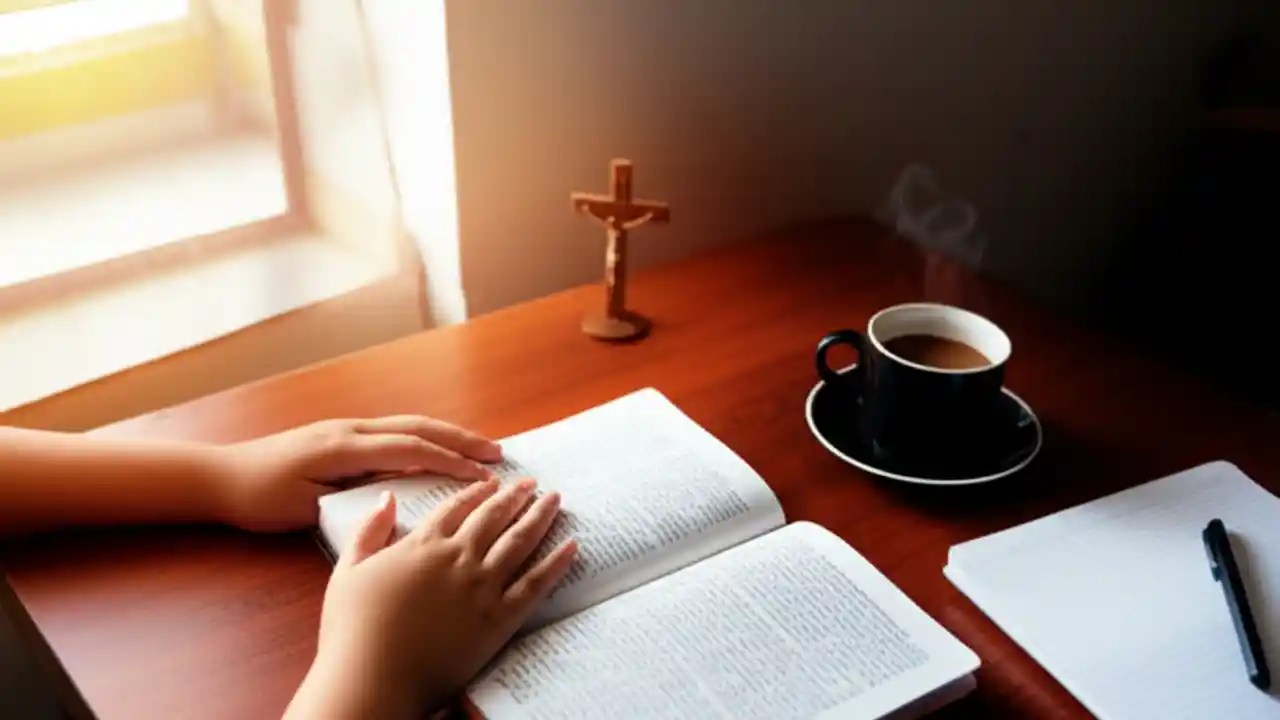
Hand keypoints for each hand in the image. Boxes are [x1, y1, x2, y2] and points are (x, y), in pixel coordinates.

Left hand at [213, 416, 501, 531]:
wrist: (219, 476)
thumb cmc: (259, 498)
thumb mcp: (305, 507)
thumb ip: (352, 498)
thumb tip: (397, 496)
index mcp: (344, 446)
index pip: (410, 449)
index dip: (450, 460)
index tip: (482, 475)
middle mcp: (350, 429)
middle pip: (418, 426)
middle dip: (461, 439)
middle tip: (499, 453)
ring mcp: (346, 427)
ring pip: (409, 423)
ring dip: (447, 434)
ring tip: (481, 448)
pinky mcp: (342, 434)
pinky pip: (395, 430)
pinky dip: (426, 436)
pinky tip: (440, 448)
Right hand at [285, 479, 576, 719]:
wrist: (374, 677)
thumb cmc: (353, 630)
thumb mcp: (349, 570)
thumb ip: (369, 530)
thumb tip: (387, 498)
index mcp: (423, 544)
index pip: (457, 507)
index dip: (477, 492)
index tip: (492, 483)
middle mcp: (458, 558)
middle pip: (494, 517)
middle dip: (515, 497)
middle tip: (533, 484)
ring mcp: (482, 587)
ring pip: (520, 541)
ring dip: (540, 517)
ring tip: (555, 500)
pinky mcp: (500, 618)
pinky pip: (536, 583)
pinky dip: (556, 563)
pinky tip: (572, 546)